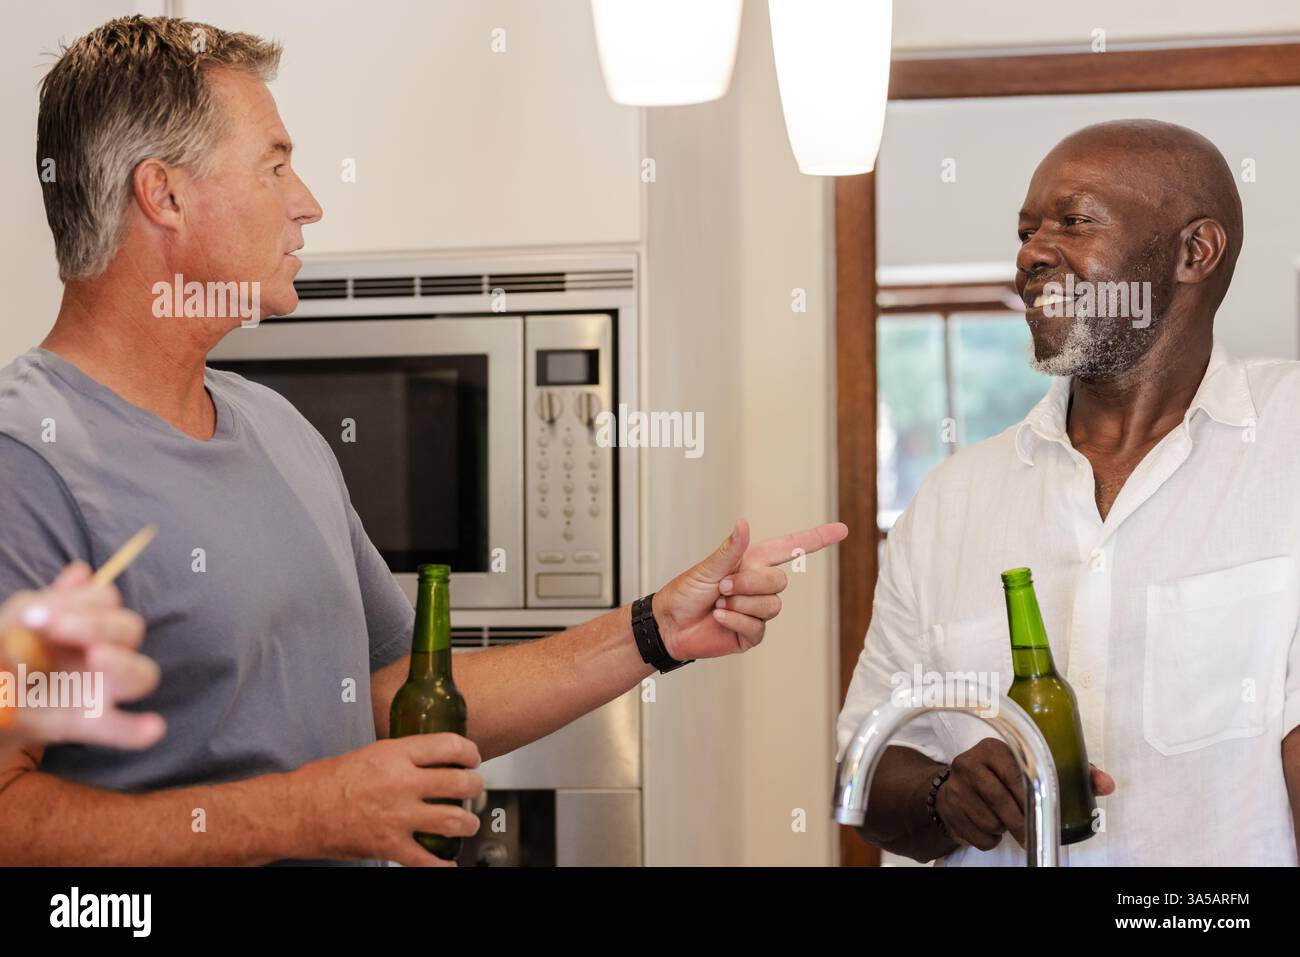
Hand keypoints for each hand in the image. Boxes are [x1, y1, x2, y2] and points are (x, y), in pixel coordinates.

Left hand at [0, 561, 163, 749]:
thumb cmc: (5, 651)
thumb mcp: (14, 621)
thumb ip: (45, 603)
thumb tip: (82, 572)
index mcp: (85, 621)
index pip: (107, 600)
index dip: (83, 601)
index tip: (38, 613)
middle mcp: (102, 650)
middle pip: (130, 630)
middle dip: (99, 624)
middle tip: (57, 628)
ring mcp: (100, 688)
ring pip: (142, 674)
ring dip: (123, 663)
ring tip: (95, 657)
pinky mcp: (88, 723)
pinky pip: (121, 727)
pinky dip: (136, 728)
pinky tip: (151, 728)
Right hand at [308, 734, 484, 866]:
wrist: (297, 812)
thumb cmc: (324, 781)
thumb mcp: (369, 753)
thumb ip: (400, 757)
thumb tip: (425, 761)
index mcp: (395, 754)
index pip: (449, 745)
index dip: (469, 751)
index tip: (473, 757)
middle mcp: (402, 783)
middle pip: (459, 782)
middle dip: (475, 786)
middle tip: (475, 788)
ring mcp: (397, 816)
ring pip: (453, 819)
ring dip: (468, 822)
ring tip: (468, 823)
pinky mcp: (389, 846)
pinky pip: (426, 860)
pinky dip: (442, 865)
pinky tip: (449, 864)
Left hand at [652, 518, 848, 660]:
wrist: (669, 625)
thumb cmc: (685, 591)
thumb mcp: (706, 568)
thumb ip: (729, 550)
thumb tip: (744, 523)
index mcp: (752, 562)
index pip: (792, 549)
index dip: (817, 539)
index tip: (842, 530)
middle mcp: (758, 585)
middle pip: (780, 582)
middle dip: (748, 584)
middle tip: (721, 587)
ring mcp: (757, 611)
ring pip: (771, 606)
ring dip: (739, 604)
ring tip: (718, 603)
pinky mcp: (751, 634)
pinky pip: (757, 627)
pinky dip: (734, 620)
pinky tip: (718, 618)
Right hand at [935, 738, 1115, 849]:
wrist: (955, 788)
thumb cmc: (1001, 777)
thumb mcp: (1029, 767)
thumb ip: (1069, 773)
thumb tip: (1107, 784)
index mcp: (993, 748)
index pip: (1015, 773)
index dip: (1030, 797)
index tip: (1042, 812)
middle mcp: (969, 763)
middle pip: (1001, 801)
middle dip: (1020, 822)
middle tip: (1031, 834)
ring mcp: (955, 787)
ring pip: (989, 820)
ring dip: (1003, 829)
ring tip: (1004, 820)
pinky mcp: (948, 809)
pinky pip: (978, 836)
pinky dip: (989, 839)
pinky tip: (990, 826)